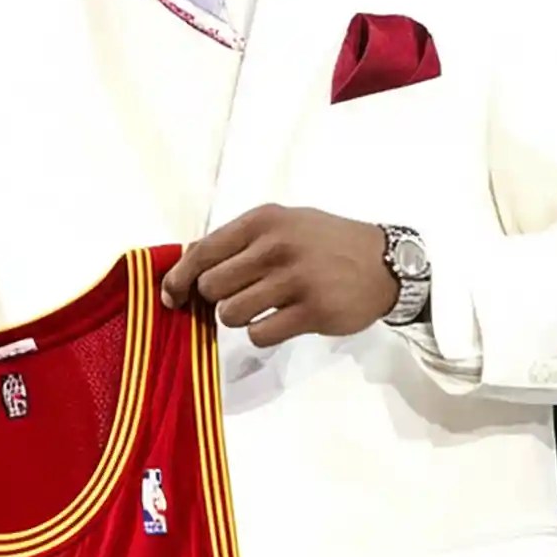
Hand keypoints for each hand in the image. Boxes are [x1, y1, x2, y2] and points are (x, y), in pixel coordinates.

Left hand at [161, 204, 399, 346]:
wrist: (385, 262)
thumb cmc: (325, 243)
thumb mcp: (283, 224)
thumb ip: (239, 240)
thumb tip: (188, 262)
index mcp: (263, 221)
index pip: (202, 251)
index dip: (179, 278)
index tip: (171, 296)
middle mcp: (276, 246)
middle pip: (212, 287)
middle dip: (215, 299)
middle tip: (235, 298)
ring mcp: (294, 279)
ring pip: (231, 314)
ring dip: (239, 318)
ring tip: (261, 308)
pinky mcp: (311, 311)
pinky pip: (260, 335)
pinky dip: (262, 334)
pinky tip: (280, 321)